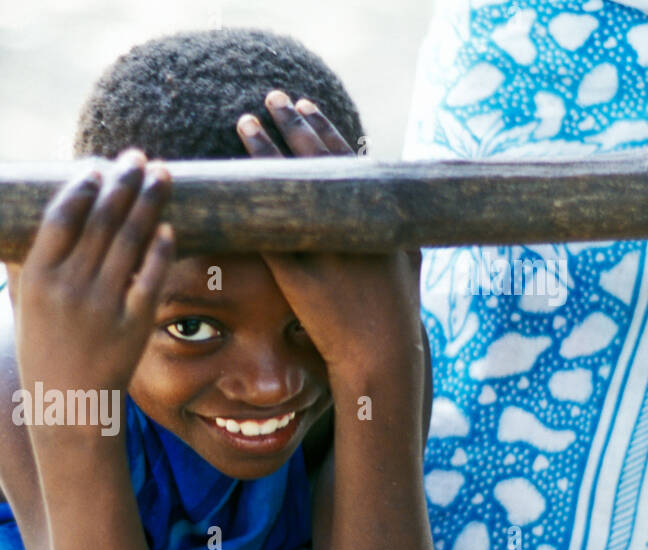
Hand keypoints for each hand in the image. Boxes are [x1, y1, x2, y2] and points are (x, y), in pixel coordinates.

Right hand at [13, 149, 173, 423]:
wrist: (67, 409)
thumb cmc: (44, 353)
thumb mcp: (23, 308)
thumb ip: (23, 265)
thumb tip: (28, 222)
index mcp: (38, 279)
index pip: (63, 216)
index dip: (83, 185)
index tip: (97, 166)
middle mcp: (69, 289)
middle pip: (103, 219)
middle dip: (123, 180)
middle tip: (137, 156)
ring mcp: (103, 307)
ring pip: (132, 240)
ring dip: (149, 200)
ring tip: (162, 174)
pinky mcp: (133, 325)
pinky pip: (151, 276)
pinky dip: (161, 247)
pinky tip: (168, 226)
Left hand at [237, 91, 423, 375]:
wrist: (380, 354)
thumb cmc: (397, 312)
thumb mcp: (411, 263)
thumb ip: (408, 232)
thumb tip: (412, 212)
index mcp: (377, 211)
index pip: (345, 157)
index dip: (322, 128)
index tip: (303, 104)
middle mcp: (352, 222)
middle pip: (316, 159)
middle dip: (292, 124)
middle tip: (271, 97)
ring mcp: (324, 245)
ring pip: (290, 186)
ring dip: (266, 149)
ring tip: (245, 121)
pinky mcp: (298, 274)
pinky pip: (269, 229)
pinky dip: (253, 202)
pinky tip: (235, 182)